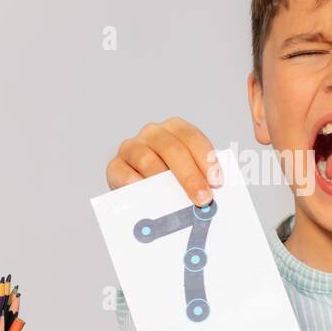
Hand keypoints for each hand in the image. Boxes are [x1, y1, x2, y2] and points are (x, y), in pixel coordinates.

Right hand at [106, 118, 220, 205]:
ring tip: (177, 201)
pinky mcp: (115, 166)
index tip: (216, 181)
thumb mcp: (188, 172)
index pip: (192, 138)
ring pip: (148, 160)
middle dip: (190, 176)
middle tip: (202, 199)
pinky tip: (149, 197)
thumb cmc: (171, 180)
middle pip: (172, 149)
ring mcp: (132, 148)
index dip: (205, 158)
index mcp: (175, 129)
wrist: (141, 189)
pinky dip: (138, 186)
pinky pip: (125, 174)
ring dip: (165, 182)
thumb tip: (212, 193)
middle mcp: (153, 133)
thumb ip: (200, 177)